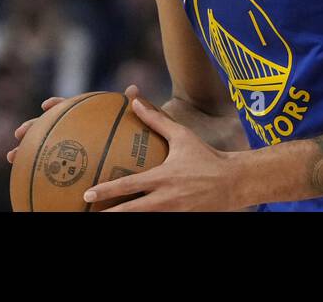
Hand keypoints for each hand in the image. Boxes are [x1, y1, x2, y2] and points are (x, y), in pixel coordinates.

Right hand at [5, 86, 144, 164]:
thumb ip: (140, 105)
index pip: (72, 107)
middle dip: (33, 130)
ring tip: (14, 159)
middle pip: (52, 127)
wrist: (157, 145)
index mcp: (94, 116)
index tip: (46, 105)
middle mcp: (83, 129)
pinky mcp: (84, 162)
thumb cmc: (150, 129)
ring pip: (50, 148)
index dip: (59, 105)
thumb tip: (133, 90)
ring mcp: (81, 145)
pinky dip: (51, 176)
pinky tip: (39, 186)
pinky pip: (65, 170)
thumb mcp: (149, 118)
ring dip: (30, 152)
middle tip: (18, 136)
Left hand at [82, 98, 241, 210]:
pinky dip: (146, 222)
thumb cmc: (206, 157)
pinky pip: (160, 222)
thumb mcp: (182, 136)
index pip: (129, 185)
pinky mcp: (183, 220)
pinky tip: (135, 221)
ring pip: (144, 220)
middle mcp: (166, 198)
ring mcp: (174, 213)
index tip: (88, 194)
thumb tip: (134, 100)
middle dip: (110, 215)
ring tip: (105, 221)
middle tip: (89, 214)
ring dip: (125, 220)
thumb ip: (156, 120)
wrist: (235, 182)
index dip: (107, 191)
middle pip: (132, 211)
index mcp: (163, 177)